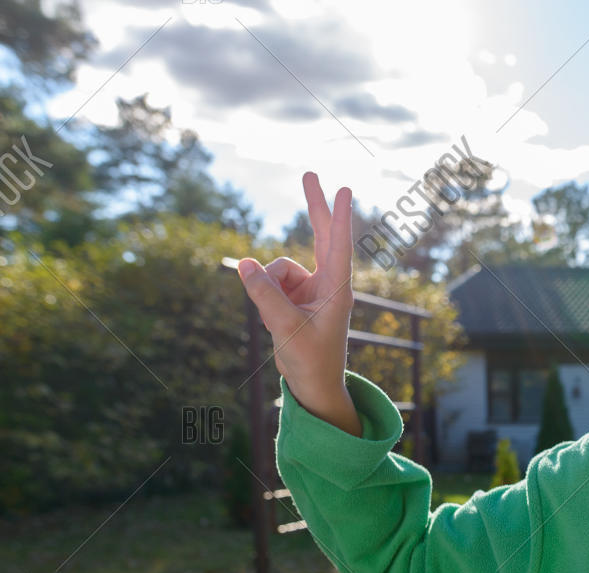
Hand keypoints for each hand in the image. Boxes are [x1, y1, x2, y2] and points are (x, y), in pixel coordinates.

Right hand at [235, 172, 353, 396]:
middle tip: (310, 172)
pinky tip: (275, 322)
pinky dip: (265, 299)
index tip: (344, 189)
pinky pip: (270, 283)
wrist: (313, 384)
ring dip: (269, 290)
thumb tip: (244, 262)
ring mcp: (310, 289)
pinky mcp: (295, 297)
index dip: (338, 216)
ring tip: (279, 320)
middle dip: (314, 206)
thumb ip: (264, 294)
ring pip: (278, 269)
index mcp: (337, 291)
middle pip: (321, 236)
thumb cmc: (310, 360)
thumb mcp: (284, 328)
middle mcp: (327, 285)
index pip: (338, 246)